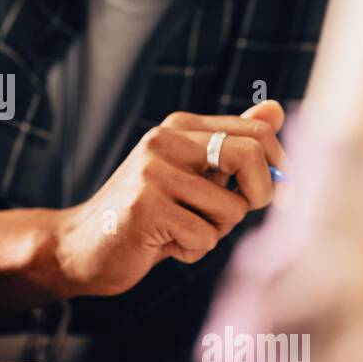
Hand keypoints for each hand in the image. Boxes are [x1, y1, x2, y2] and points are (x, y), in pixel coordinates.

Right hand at [51, 100, 288, 296]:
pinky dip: (192, 251)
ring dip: (215, 233)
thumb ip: (231, 146)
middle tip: (234, 216)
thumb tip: (277, 110)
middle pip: (250, 157)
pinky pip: (204, 237)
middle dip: (259, 196)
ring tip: (180, 231)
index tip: (279, 197)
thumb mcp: (192, 176)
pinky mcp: (145, 207)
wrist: (83, 246)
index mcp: (178, 127)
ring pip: (231, 209)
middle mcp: (164, 140)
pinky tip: (164, 245)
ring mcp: (152, 172)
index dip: (279, 169)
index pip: (256, 132)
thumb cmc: (148, 215)